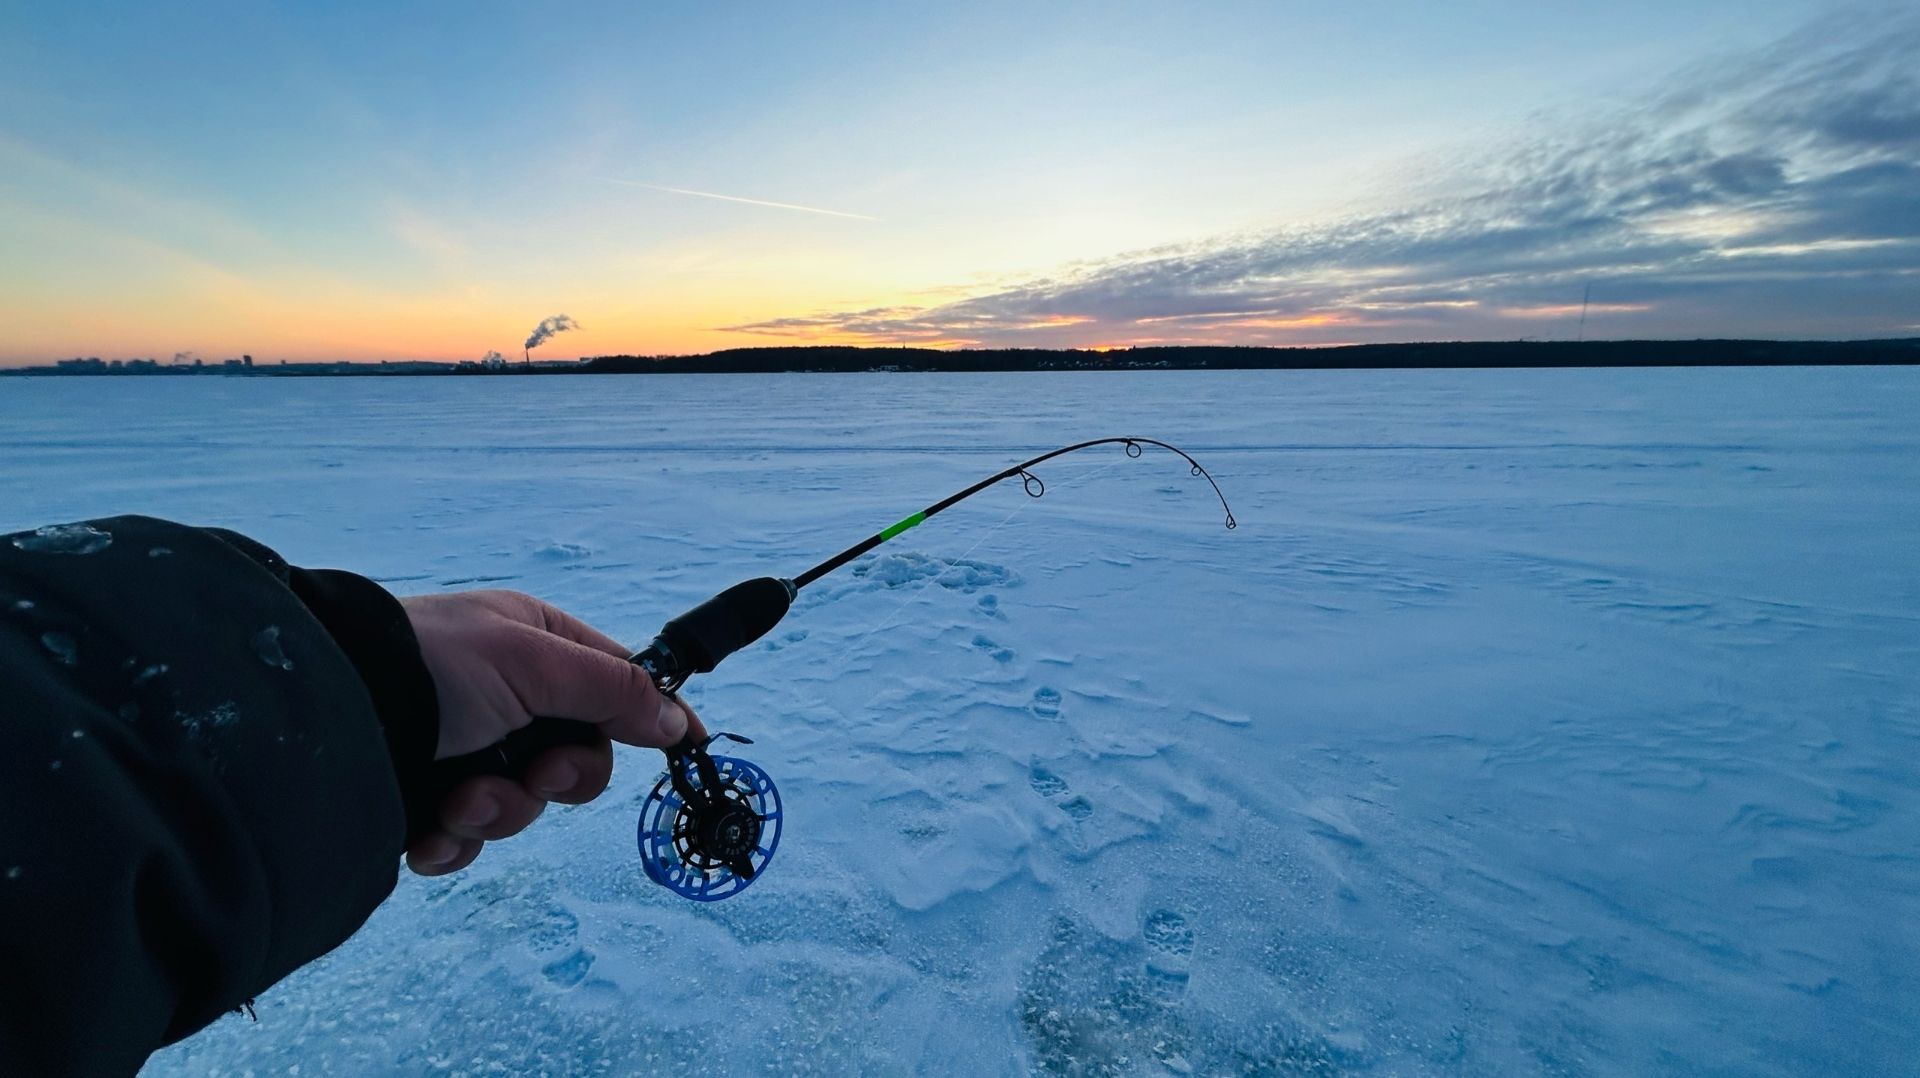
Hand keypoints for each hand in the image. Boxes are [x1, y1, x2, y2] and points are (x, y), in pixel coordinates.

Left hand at [398, 590, 705, 874]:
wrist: (326, 715)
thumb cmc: (433, 666)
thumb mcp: (533, 661)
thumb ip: (612, 690)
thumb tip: (675, 719)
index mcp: (535, 647)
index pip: (617, 682)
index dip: (651, 716)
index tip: (689, 748)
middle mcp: (505, 699)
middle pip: (577, 759)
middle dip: (555, 778)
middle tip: (533, 771)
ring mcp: (466, 753)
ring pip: (523, 807)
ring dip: (498, 811)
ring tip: (458, 799)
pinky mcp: (427, 803)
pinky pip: (469, 840)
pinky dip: (454, 841)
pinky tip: (429, 829)